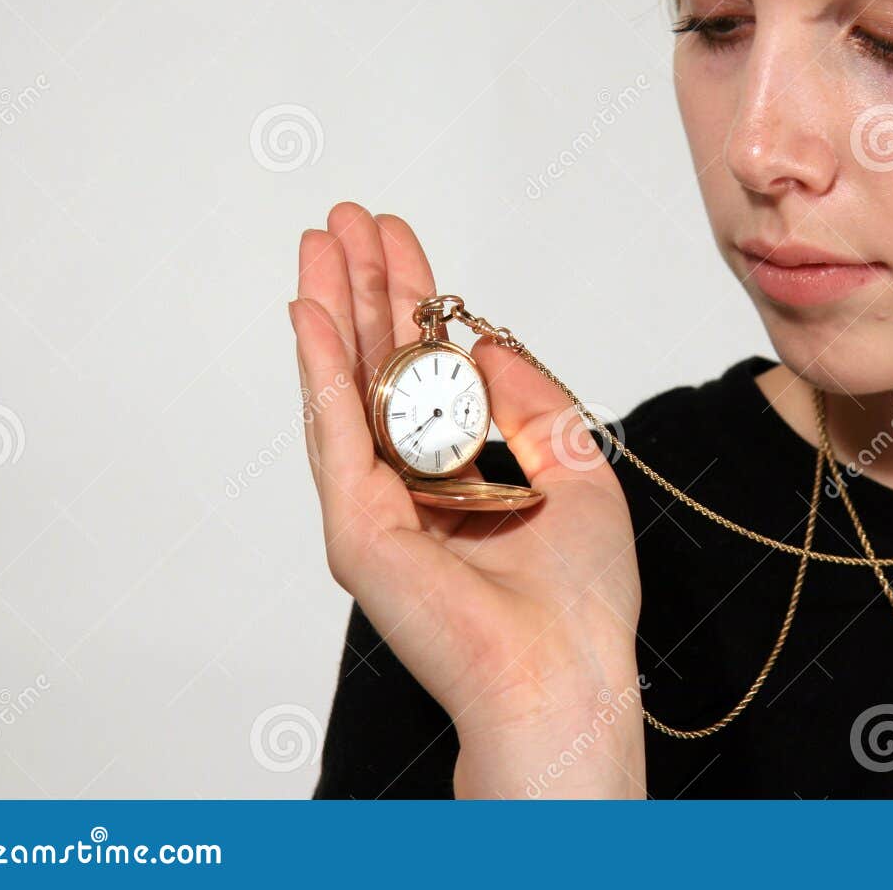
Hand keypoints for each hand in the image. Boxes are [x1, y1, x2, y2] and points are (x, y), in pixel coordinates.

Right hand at [290, 202, 644, 797]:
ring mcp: (375, 507)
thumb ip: (527, 402)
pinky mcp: (356, 528)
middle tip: (344, 219)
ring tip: (320, 240)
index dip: (413, 303)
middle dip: (363, 289)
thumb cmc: (579, 600)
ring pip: (345, 388)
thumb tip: (482, 343)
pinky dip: (320, 369)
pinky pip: (333, 432)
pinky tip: (312, 312)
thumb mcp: (572, 468)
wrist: (564, 673)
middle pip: (377, 367)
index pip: (425, 370)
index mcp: (459, 474)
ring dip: (332, 309)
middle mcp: (410, 486)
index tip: (400, 240)